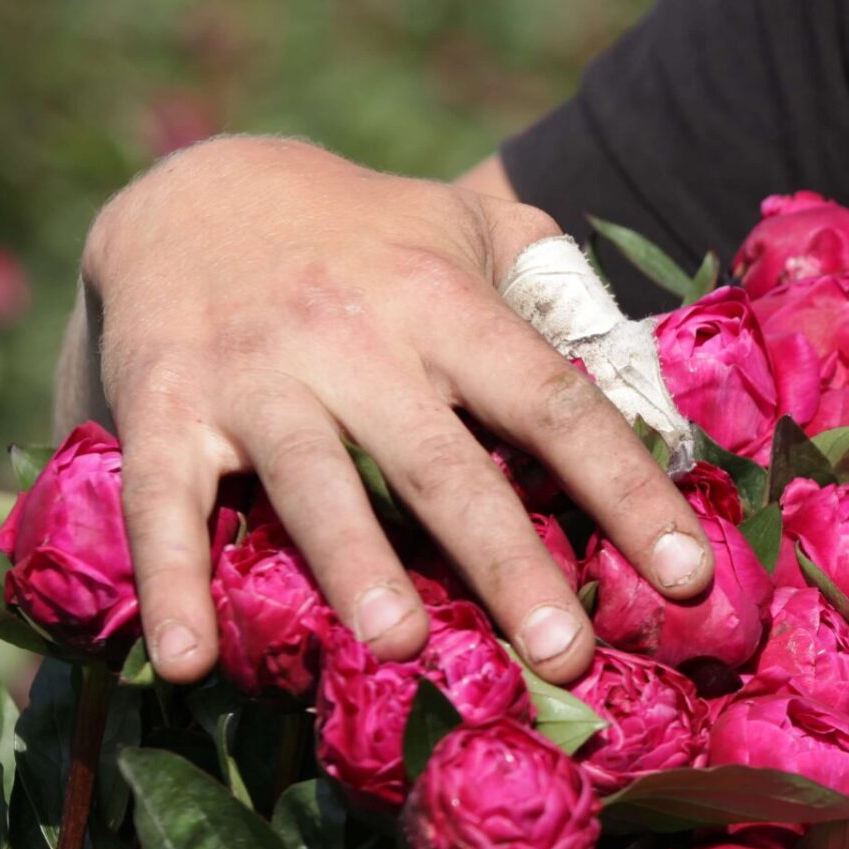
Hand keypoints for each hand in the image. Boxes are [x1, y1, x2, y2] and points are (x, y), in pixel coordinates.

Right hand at [76, 136, 712, 686]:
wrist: (188, 186)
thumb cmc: (365, 239)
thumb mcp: (465, 232)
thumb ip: (556, 294)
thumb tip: (660, 387)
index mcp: (445, 302)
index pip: (555, 403)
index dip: (626, 489)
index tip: (688, 574)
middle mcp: (354, 339)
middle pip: (444, 462)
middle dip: (508, 560)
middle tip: (566, 653)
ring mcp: (253, 374)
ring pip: (314, 479)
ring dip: (355, 562)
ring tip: (400, 643)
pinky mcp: (160, 407)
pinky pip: (164, 501)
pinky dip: (172, 581)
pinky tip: (185, 661)